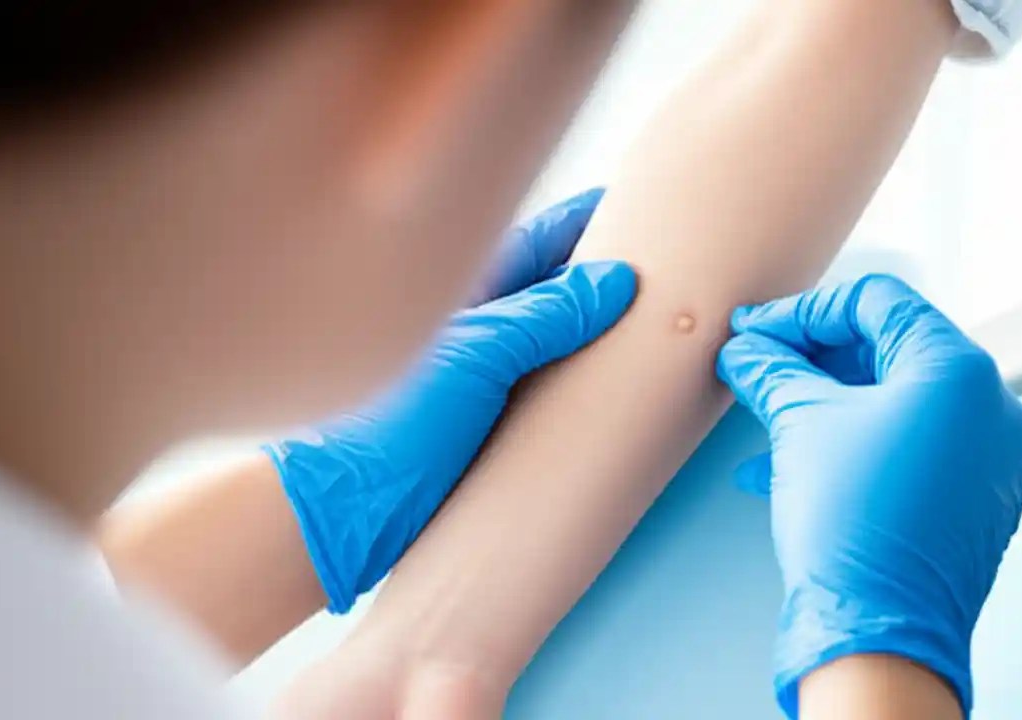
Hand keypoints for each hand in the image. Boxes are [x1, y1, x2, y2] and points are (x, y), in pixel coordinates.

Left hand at [267, 189, 635, 612]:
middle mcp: (479, 323)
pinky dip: (592, 376)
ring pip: (561, 336)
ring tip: (661, 316)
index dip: (594, 220)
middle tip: (672, 265)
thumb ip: (545, 314)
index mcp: (463, 288)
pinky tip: (624, 382)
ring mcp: (489, 371)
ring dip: (604, 328)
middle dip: (609, 273)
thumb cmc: (393, 425)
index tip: (648, 208)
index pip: (543, 237)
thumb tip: (616, 282)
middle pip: (558, 283)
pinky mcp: (498, 419)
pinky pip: (557, 384)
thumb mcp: (477, 356)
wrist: (349, 514)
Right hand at [716, 274, 1021, 717]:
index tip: (756, 330)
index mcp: (959, 370)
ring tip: (768, 414)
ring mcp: (991, 458)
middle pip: (890, 349)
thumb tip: (747, 351)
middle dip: (813, 357)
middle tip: (758, 365)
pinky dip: (856, 442)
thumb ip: (772, 371)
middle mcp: (991, 407)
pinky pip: (913, 449)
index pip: (877, 302)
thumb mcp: (801, 424)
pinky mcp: (977, 502)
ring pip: (898, 403)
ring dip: (827, 401)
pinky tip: (794, 464)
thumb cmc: (853, 524)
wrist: (881, 634)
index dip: (804, 311)